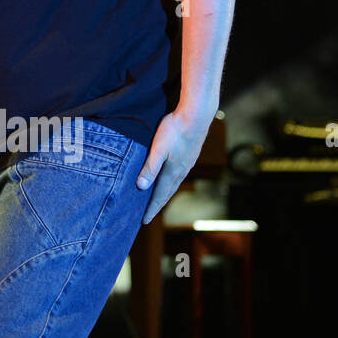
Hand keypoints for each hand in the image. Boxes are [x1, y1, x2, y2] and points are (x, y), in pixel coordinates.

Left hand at [136, 106, 214, 223]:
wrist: (196, 116)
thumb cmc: (174, 130)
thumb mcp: (158, 148)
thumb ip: (150, 167)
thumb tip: (141, 187)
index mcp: (172, 172)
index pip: (159, 196)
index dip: (151, 209)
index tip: (143, 221)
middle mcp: (181, 171)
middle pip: (167, 193)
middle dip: (156, 205)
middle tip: (147, 215)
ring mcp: (187, 164)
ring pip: (173, 184)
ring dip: (164, 194)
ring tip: (156, 200)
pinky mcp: (189, 156)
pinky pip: (178, 176)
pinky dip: (170, 183)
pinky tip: (168, 179)